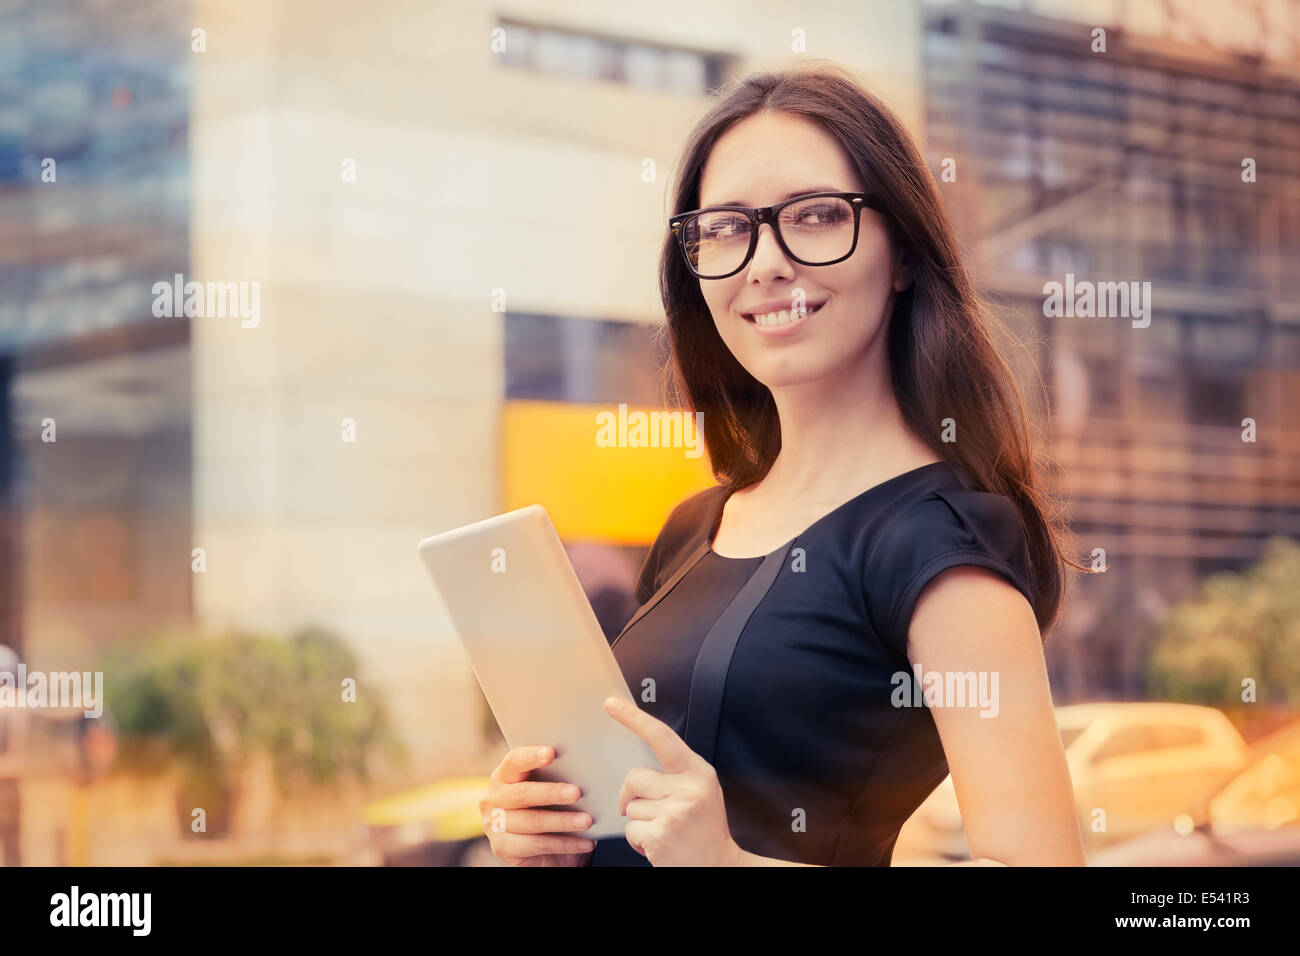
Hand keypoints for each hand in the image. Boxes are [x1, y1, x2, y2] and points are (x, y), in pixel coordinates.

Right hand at [480, 745, 595, 865]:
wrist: (539, 853)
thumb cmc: (548, 812)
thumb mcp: (549, 794)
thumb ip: (556, 780)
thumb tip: (584, 773)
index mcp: (504, 776)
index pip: (514, 761)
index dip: (531, 757)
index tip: (551, 753)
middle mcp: (494, 798)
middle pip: (522, 793)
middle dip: (551, 792)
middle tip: (576, 792)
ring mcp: (495, 825)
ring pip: (533, 821)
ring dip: (563, 821)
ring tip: (587, 821)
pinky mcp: (502, 848)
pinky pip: (537, 845)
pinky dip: (564, 844)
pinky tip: (584, 843)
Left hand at [604, 696, 744, 865]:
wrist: (719, 867)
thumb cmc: (705, 829)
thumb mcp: (701, 791)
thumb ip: (676, 774)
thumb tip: (638, 765)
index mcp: (698, 772)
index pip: (662, 737)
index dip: (634, 719)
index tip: (611, 704)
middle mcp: (689, 788)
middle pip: (634, 778)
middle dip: (632, 797)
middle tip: (652, 812)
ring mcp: (675, 812)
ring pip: (630, 807)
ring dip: (639, 823)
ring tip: (664, 831)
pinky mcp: (660, 835)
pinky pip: (630, 830)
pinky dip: (638, 841)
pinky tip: (659, 845)